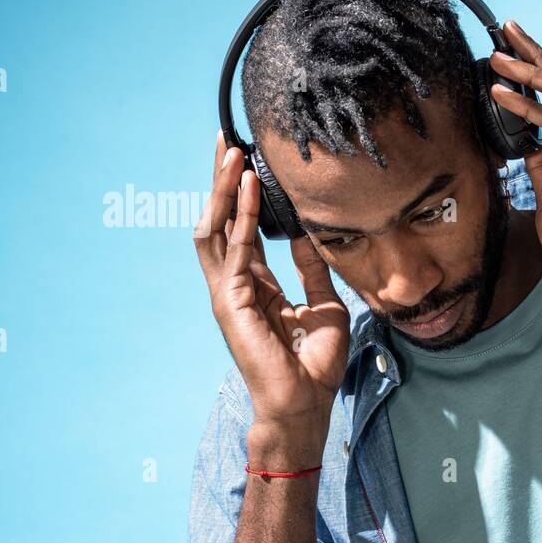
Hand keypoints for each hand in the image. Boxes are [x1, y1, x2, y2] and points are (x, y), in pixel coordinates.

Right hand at [193, 130, 349, 430]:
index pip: (243, 229)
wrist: (306, 403)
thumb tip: (309, 236)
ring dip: (224, 188)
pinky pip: (235, 247)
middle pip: (222, 220)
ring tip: (233, 151)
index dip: (244, 194)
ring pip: (216, 227)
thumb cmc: (314, 365)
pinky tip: (252, 186)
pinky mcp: (230, 301)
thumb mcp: (325, 307)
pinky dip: (244, 214)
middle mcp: (236, 284)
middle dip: (222, 180)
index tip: (249, 159)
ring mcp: (228, 292)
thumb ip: (314, 271)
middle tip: (227, 139)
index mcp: (256, 286)